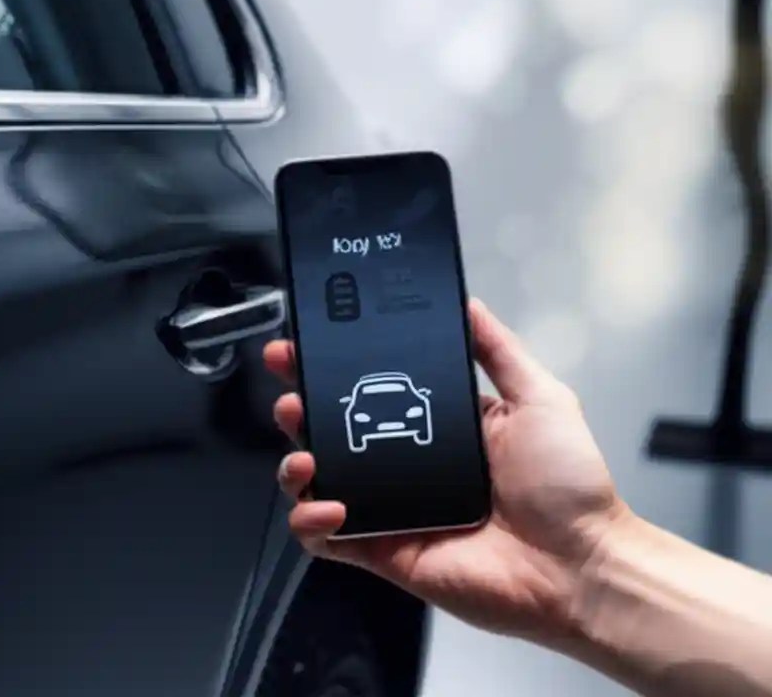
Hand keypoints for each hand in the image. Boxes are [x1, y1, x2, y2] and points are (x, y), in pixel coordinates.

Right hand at [264, 299, 631, 645]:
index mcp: (436, 427)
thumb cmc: (570, 488)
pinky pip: (325, 539)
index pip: (369, 391)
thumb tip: (469, 304)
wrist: (579, 565)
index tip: (304, 347)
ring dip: (294, 466)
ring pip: (316, 485)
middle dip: (298, 410)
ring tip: (304, 456)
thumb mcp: (540, 398)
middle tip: (290, 395)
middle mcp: (406, 466)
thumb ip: (499, 350)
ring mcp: (390, 510)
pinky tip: (331, 506)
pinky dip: (312, 523)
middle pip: (330, 433)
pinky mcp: (382, 552)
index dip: (330, 370)